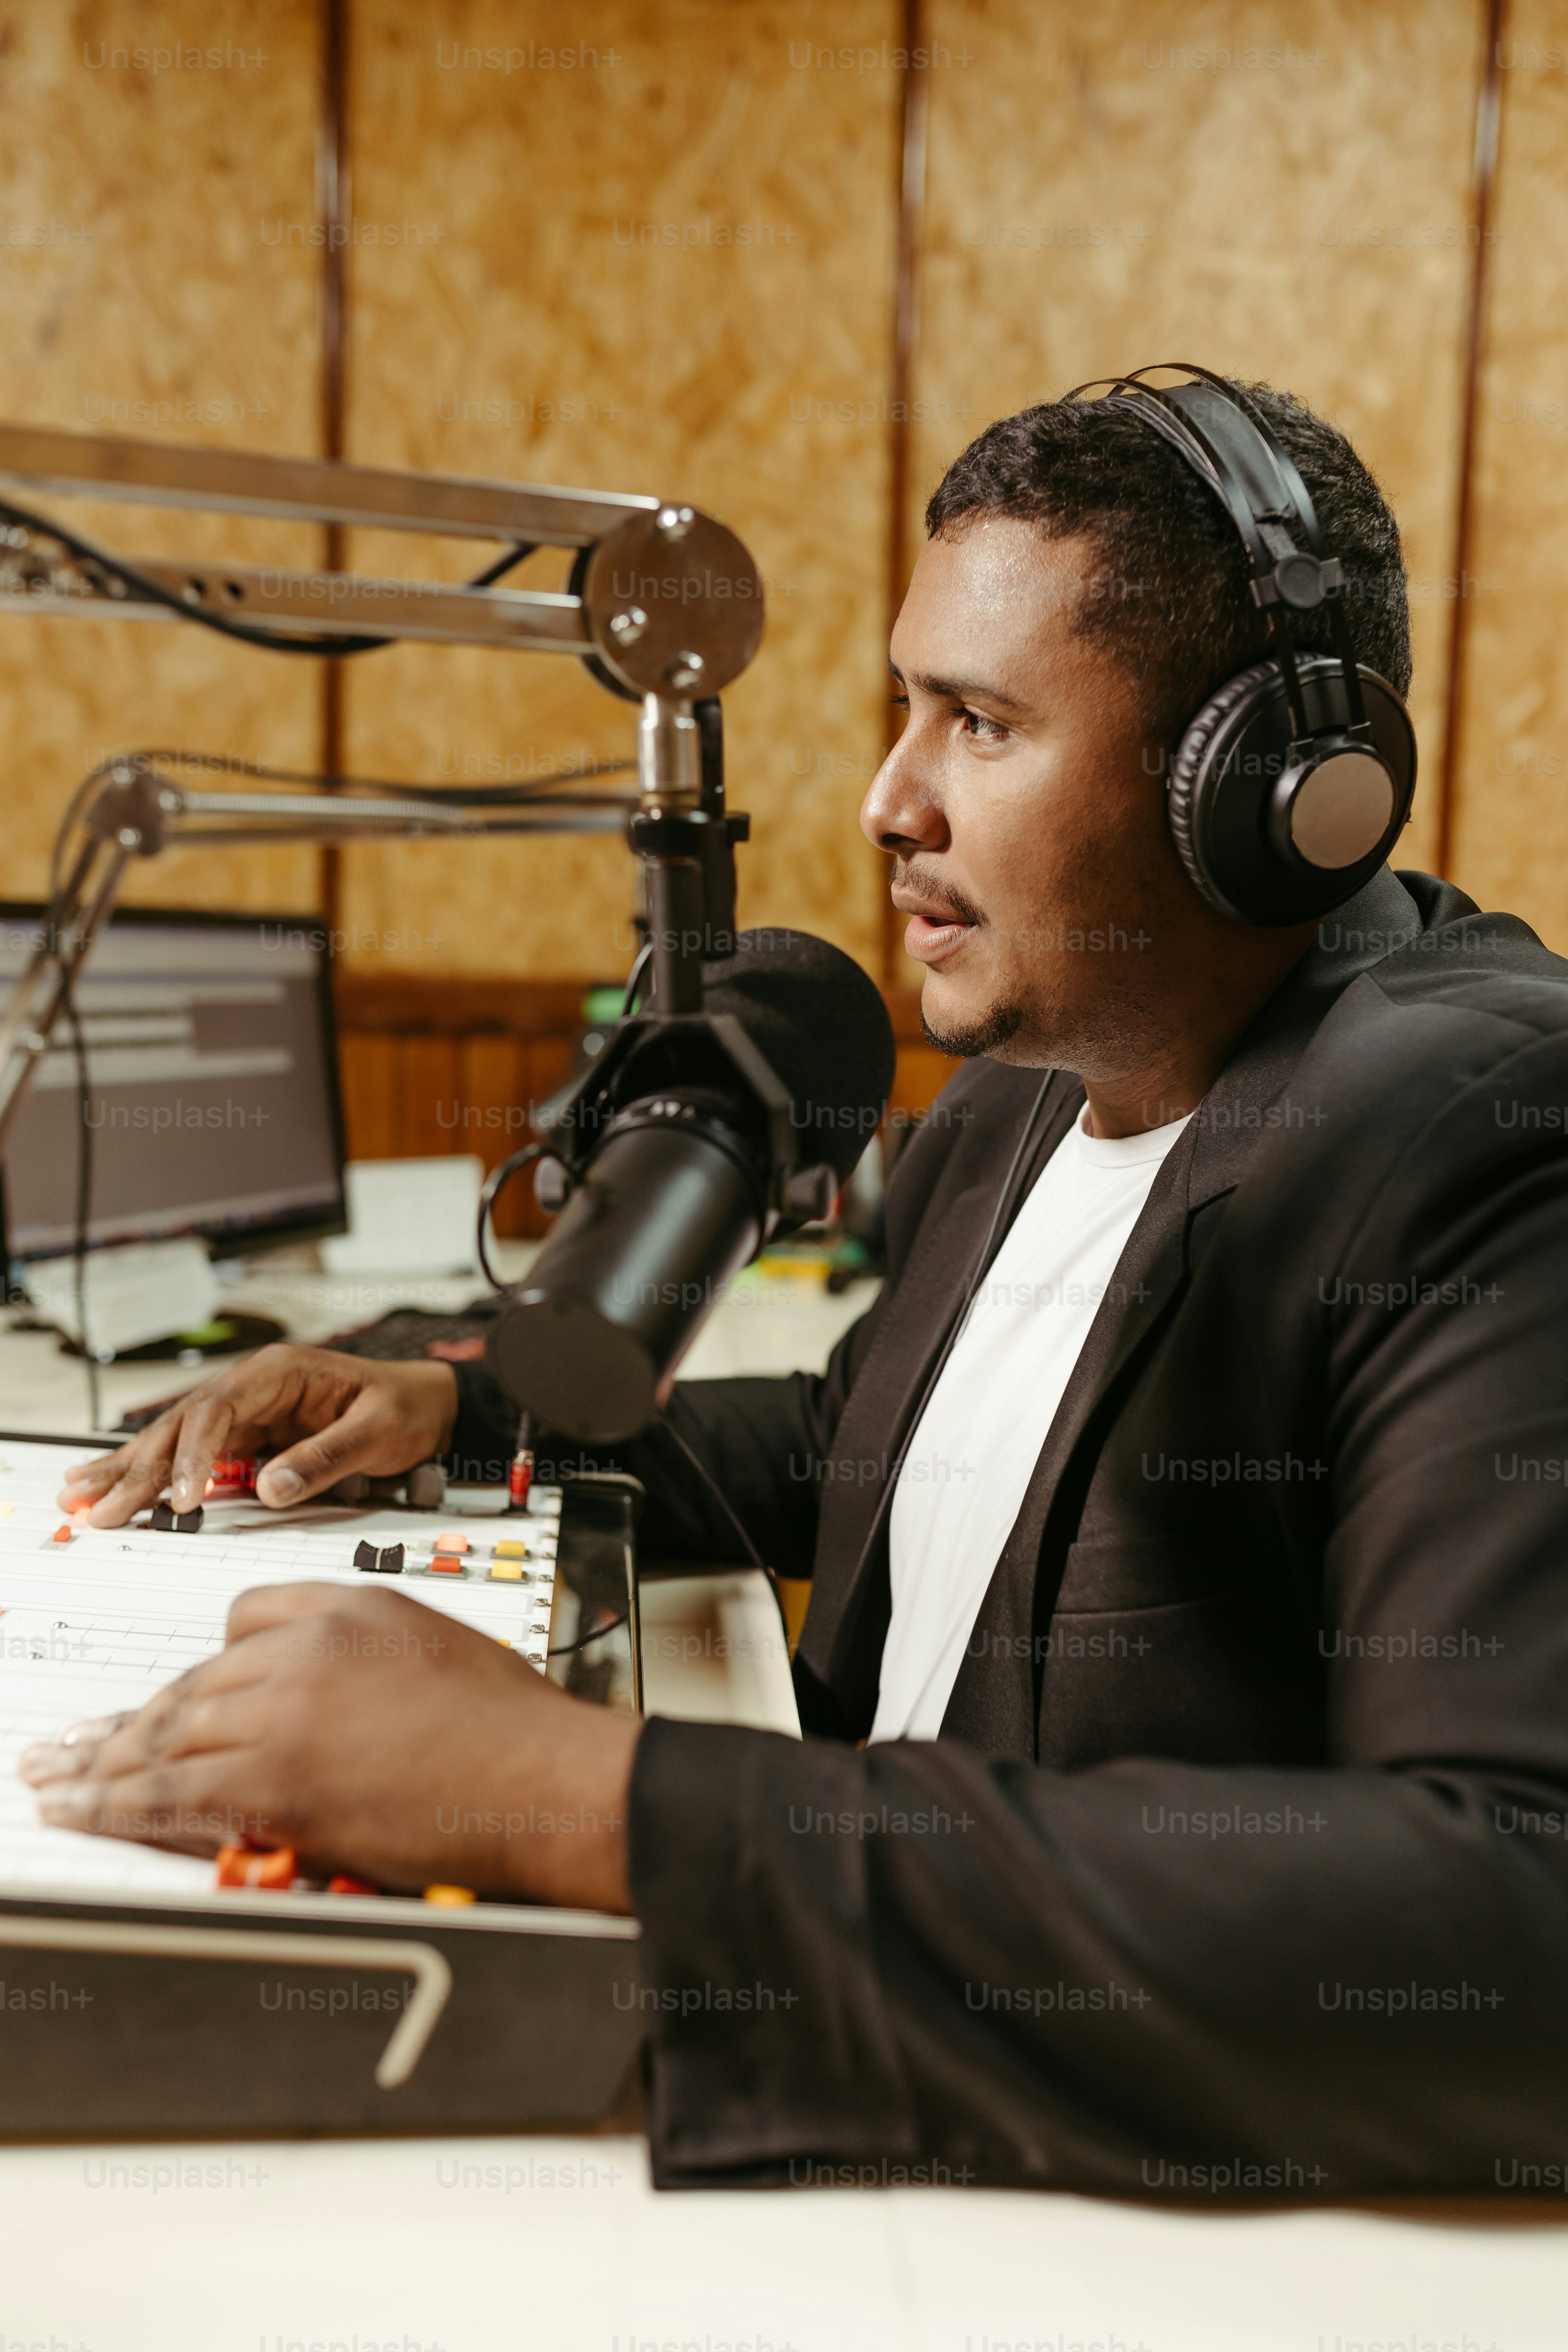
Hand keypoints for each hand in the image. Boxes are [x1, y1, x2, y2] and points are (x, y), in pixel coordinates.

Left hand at [19, 1581, 638, 1909]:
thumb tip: (335, 1697)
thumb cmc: (515, 1727)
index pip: (244, 1621)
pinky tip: (80, 1809)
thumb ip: (370, 1656)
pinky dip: (113, 1803)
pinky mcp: (273, 1783)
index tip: (180, 1697)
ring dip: (103, 1762)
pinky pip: (168, 1794)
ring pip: (167, 1733)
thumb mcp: (437, 1647)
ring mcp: (283, 1714)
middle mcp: (304, 1649)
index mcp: (347, 1607)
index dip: (211, 1669)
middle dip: (131, 1720)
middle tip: (76, 1741)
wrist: (544, 1776)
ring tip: (57, 1778)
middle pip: (193, 1684)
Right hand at [57, 1344, 460, 1526]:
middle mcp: (253, 1387)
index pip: (218, 1412)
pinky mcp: (247, 1436)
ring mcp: (246, 1411)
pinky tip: (113, 1484)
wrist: (428, 1404)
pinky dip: (151, 1472)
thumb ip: (326, 1457)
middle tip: (96, 1510)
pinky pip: (190, 1454)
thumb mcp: (378, 1430)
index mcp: (280, 1373)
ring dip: (128, 1470)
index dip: (193, 1456)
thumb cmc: (406, 1407)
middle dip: (138, 1469)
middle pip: (181, 1426)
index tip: (179, 1499)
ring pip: (173, 1439)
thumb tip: (272, 1489)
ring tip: (78, 1497)